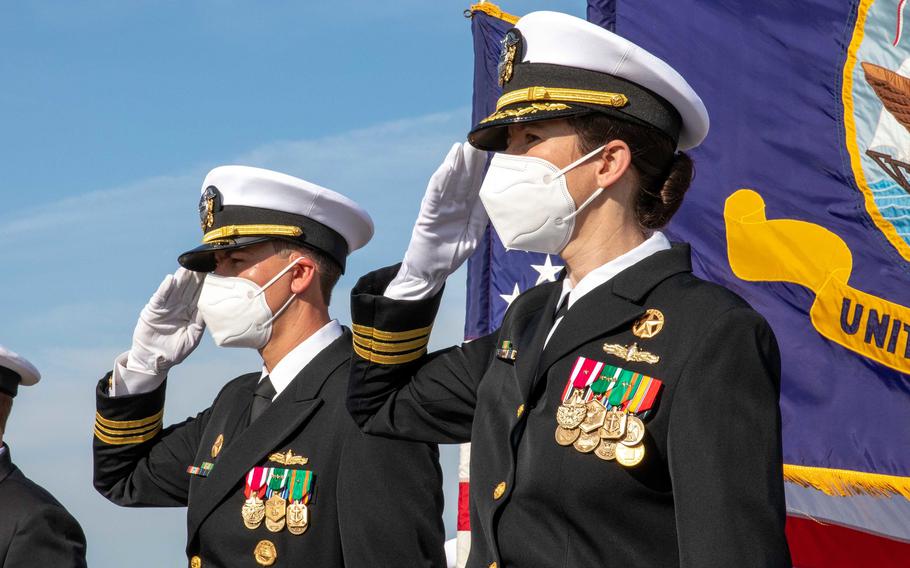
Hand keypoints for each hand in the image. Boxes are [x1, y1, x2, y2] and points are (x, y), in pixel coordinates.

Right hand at [126, 268, 205, 374]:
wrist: (154, 360)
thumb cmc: (175, 351)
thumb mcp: (192, 338)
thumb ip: (199, 324)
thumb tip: (209, 309)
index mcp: (189, 313)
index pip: (198, 296)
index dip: (204, 285)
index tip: (212, 273)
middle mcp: (178, 307)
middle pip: (187, 289)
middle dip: (194, 277)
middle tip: (201, 264)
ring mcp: (166, 308)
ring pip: (175, 290)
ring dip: (180, 279)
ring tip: (187, 268)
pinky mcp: (153, 310)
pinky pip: (160, 297)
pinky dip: (164, 289)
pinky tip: (170, 280)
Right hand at [386, 142, 488, 298]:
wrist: (429, 272)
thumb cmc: (450, 256)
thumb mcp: (472, 237)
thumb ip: (480, 218)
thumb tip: (492, 199)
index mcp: (464, 210)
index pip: (475, 186)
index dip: (483, 170)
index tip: (493, 152)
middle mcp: (452, 205)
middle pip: (463, 179)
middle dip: (470, 160)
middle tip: (478, 141)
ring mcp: (439, 208)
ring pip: (449, 182)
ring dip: (455, 164)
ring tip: (461, 147)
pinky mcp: (428, 214)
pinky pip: (435, 194)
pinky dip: (441, 179)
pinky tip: (447, 165)